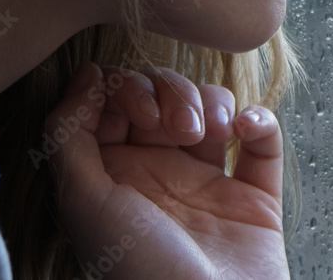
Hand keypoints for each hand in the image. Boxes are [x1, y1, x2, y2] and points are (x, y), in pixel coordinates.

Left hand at [45, 62, 288, 279]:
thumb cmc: (139, 271)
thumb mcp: (85, 203)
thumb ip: (69, 134)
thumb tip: (86, 73)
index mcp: (114, 176)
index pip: (116, 101)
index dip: (128, 89)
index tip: (140, 111)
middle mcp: (159, 174)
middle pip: (165, 94)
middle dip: (172, 93)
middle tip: (176, 127)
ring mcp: (209, 182)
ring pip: (212, 106)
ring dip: (212, 102)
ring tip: (211, 133)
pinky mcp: (255, 195)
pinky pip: (263, 138)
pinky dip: (259, 120)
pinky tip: (245, 129)